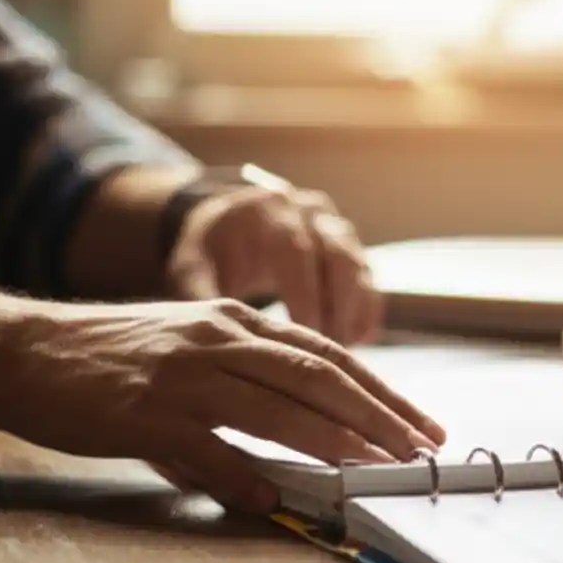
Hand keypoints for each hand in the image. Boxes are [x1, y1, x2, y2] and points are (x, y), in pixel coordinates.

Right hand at [0, 296, 444, 512]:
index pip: (328, 354)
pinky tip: (269, 497)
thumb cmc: (119, 352)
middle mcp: (220, 339)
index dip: (381, 389)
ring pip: (275, 406)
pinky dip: (239, 474)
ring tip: (374, 466)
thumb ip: (251, 377)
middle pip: (318, 376)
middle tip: (418, 447)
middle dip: (377, 414)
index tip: (419, 420)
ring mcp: (184, 374)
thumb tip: (307, 426)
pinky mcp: (146, 412)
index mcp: (238, 321)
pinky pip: (204, 448)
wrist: (31, 349)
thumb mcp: (195, 342)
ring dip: (332, 439)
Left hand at [167, 183, 380, 345]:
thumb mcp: (194, 268)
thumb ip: (203, 297)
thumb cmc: (210, 252)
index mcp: (270, 209)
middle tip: (329, 352)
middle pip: (338, 256)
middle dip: (336, 308)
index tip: (305, 338)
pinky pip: (368, 279)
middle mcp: (309, 211)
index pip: (296, 251)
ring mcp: (335, 227)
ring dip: (354, 312)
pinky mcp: (351, 248)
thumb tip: (213, 339)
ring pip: (358, 267)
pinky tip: (359, 341)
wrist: (228, 225)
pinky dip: (366, 311)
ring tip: (343, 353)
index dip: (305, 296)